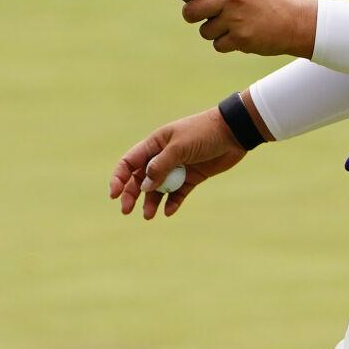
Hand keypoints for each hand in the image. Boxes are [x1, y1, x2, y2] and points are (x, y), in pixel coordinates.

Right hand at [109, 107, 246, 218]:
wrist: (233, 133)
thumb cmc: (203, 133)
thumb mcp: (178, 148)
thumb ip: (160, 166)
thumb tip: (143, 185)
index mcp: (155, 144)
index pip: (129, 162)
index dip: (119, 178)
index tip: (114, 194)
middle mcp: (163, 157)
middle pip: (140, 178)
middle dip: (132, 194)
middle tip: (127, 211)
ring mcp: (177, 168)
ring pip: (158, 189)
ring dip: (151, 202)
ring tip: (149, 216)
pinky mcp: (192, 177)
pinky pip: (178, 193)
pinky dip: (172, 202)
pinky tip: (169, 211)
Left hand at [154, 0, 317, 57]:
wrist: (295, 22)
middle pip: (191, 10)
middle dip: (192, 15)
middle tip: (203, 14)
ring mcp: (235, 19)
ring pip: (204, 30)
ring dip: (213, 31)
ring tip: (235, 25)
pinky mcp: (240, 39)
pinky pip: (217, 45)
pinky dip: (225, 43)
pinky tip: (242, 36)